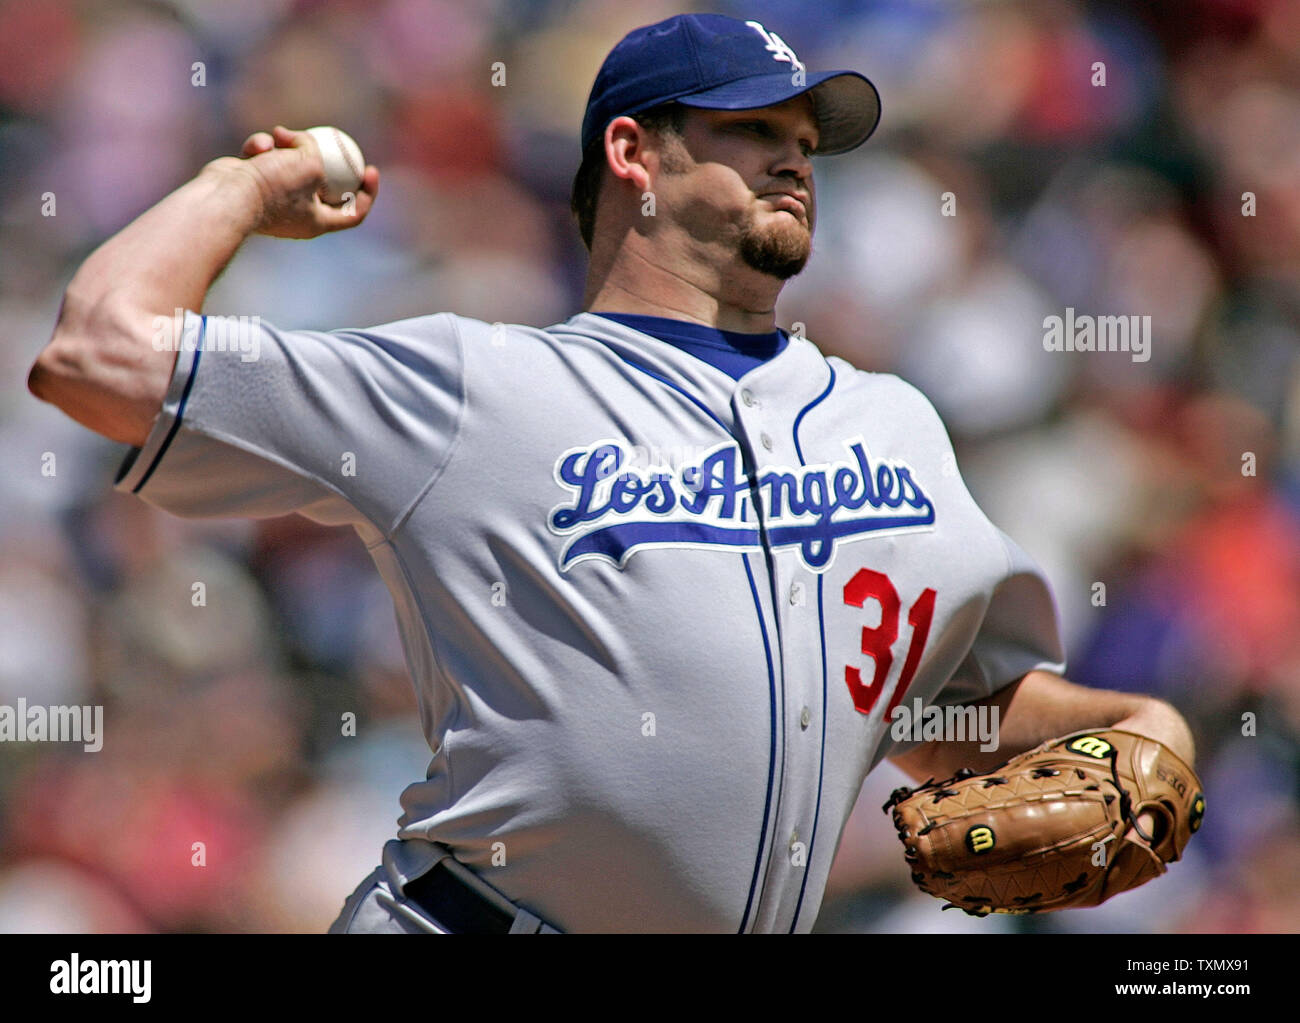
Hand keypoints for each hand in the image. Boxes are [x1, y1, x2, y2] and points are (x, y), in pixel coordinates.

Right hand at [205, 125, 379, 238]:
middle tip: (327, 138)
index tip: (370, 169)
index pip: (353, 212)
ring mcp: (273, 198)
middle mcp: (297, 214)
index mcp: (318, 222)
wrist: (225, 195)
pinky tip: (256, 148)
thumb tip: (301, 141)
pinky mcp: (252, 182)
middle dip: (321, 157)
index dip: (367, 192)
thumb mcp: (311, 163)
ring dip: (286, 145)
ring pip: (290, 163)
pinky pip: (265, 159)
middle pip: (322, 184)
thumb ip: (316, 150)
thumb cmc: (273, 186)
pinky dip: (263, 148)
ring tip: (276, 138)